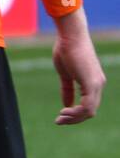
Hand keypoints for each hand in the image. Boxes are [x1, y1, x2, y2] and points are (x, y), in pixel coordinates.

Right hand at [53, 9, 104, 123]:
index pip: (89, 105)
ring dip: (74, 118)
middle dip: (73, 119)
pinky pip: (87, 106)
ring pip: (89, 111)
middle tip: (58, 121)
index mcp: (93, 82)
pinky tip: (64, 112)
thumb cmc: (66, 50)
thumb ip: (67, 89)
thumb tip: (66, 104)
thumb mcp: (65, 74)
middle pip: (90, 111)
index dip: (75, 114)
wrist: (71, 36)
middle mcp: (99, 84)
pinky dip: (75, 113)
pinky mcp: (91, 83)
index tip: (60, 116)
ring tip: (60, 118)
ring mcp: (96, 84)